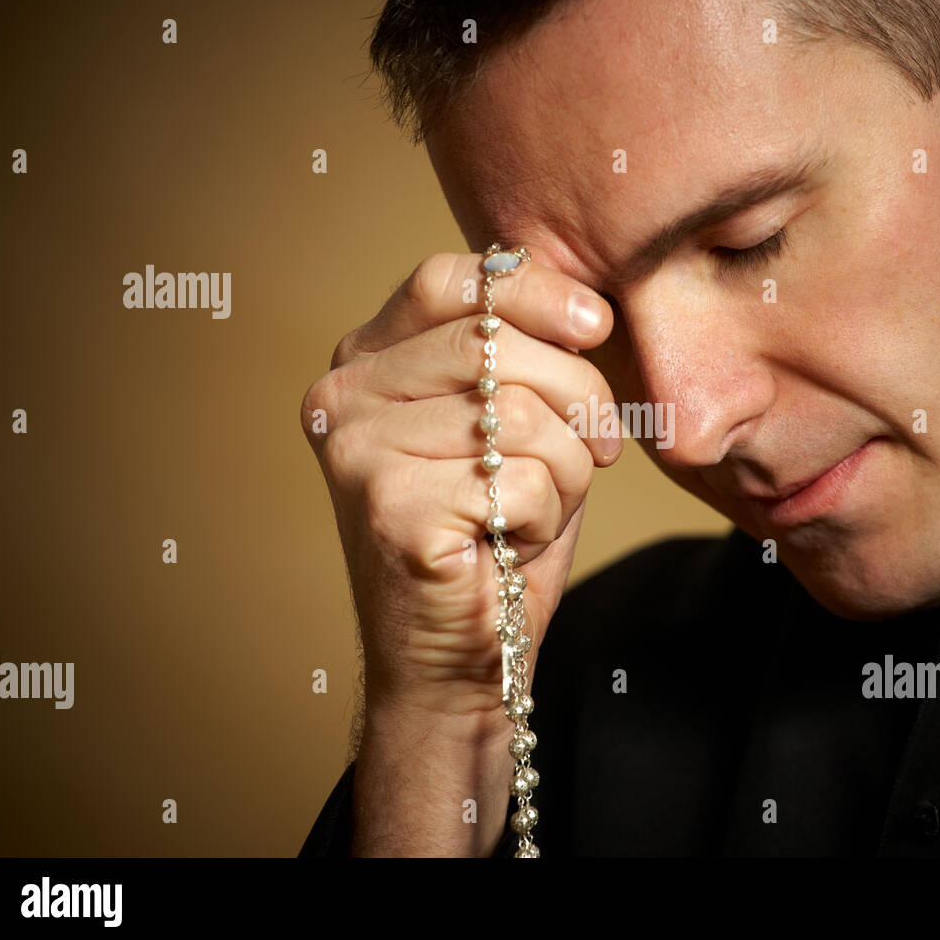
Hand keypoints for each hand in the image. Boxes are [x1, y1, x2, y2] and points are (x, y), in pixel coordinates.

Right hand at [300, 251, 618, 853]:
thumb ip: (525, 360)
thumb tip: (583, 310)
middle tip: (596, 450)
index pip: (450, 280)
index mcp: (365, 363)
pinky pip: (523, 480)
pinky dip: (545, 518)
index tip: (593, 326)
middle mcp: (344, 398)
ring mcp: (358, 454)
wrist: (458, 659)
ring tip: (533, 512)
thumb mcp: (514, 426)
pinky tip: (507, 545)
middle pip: (497, 343)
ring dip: (565, 472)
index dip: (535, 289)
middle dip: (579, 397)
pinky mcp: (392, 510)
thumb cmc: (493, 538)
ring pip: (524, 413)